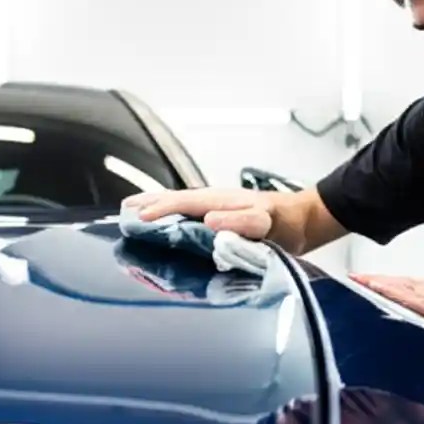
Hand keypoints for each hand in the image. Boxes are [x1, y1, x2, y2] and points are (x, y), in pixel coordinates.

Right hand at [123, 189, 273, 239]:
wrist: (301, 221)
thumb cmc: (283, 222)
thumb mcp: (265, 222)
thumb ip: (240, 221)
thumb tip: (208, 220)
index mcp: (218, 200)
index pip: (182, 203)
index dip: (160, 210)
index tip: (139, 219)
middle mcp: (212, 201)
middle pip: (174, 200)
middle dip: (148, 204)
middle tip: (122, 212)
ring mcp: (213, 209)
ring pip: (178, 206)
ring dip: (154, 208)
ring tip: (131, 211)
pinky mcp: (217, 219)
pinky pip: (186, 216)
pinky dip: (168, 216)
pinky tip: (161, 223)